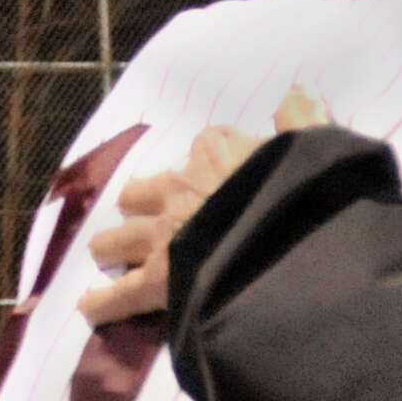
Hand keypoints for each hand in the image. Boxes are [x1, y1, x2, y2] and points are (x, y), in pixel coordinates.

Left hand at [80, 85, 329, 326]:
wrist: (277, 243)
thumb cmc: (297, 194)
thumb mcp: (311, 145)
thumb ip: (300, 120)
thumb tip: (296, 93)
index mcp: (218, 155)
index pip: (208, 143)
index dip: (213, 152)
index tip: (218, 160)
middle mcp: (181, 190)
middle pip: (146, 189)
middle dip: (141, 198)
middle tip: (140, 207)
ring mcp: (164, 236)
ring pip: (123, 237)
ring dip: (113, 244)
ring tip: (104, 251)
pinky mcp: (157, 281)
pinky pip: (122, 293)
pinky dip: (105, 302)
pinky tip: (89, 307)